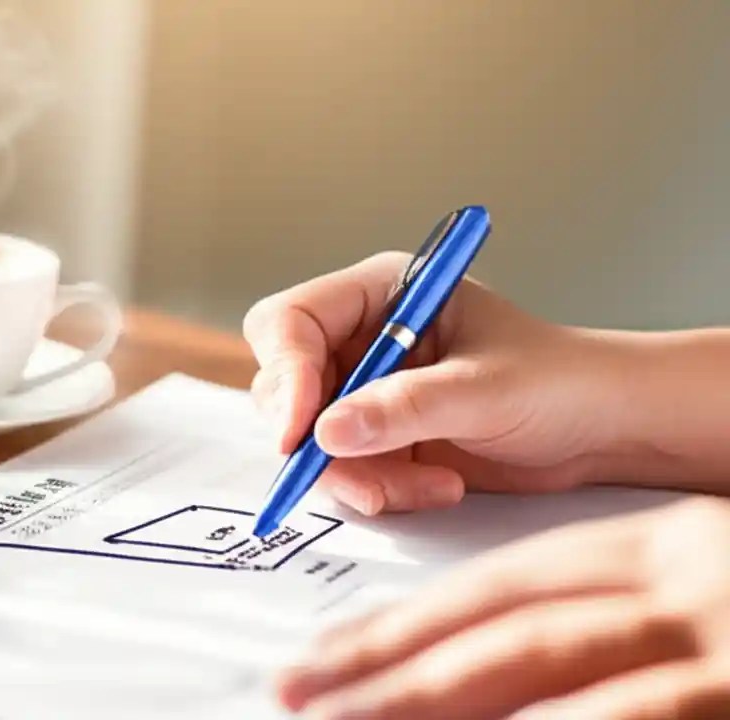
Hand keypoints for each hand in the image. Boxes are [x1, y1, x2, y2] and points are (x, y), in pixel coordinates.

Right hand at [241, 251, 632, 515]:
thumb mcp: (484, 390)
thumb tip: (326, 432)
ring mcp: (364, 391)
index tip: (301, 429)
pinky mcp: (377, 439)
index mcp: (381, 293)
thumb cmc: (560, 381)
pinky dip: (379, 490)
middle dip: (312, 436)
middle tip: (348, 472)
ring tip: (424, 486)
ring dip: (357, 474)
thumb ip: (404, 408)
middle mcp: (361, 338)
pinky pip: (343, 471)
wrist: (603, 430)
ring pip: (310, 439)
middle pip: (284, 383)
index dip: (286, 372)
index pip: (293, 322)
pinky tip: (437, 488)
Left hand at [276, 496, 729, 718]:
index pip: (494, 580)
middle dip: (384, 662)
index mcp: (646, 547)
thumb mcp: (686, 597)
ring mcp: (712, 627)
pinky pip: (628, 709)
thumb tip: (460, 670)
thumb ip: (579, 624)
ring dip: (427, 694)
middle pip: (495, 614)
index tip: (321, 659)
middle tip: (294, 694)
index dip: (399, 622)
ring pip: (537, 651)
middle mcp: (670, 573)